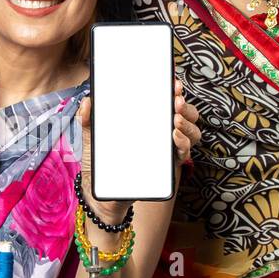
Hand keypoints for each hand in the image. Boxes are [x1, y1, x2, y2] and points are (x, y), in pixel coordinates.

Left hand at [76, 78, 202, 213]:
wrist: (101, 195)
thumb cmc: (101, 163)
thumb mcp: (92, 138)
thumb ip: (88, 119)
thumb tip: (87, 100)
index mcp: (147, 121)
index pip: (166, 101)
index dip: (174, 90)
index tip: (172, 82)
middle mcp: (161, 133)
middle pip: (186, 115)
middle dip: (185, 105)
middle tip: (176, 100)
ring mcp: (166, 149)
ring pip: (191, 133)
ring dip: (187, 123)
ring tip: (175, 118)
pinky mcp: (167, 167)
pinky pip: (183, 153)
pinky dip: (183, 143)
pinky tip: (173, 135)